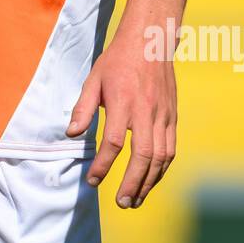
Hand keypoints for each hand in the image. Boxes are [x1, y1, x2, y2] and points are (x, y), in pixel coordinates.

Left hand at [65, 34, 176, 207]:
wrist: (150, 40)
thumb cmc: (117, 61)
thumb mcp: (94, 79)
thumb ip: (83, 108)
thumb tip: (71, 134)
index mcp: (123, 102)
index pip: (114, 142)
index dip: (103, 165)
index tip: (92, 180)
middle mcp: (146, 111)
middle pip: (142, 155)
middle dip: (132, 183)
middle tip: (121, 202)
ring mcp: (163, 115)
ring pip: (160, 156)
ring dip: (149, 182)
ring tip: (135, 199)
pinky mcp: (172, 117)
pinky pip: (170, 149)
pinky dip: (162, 169)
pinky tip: (151, 180)